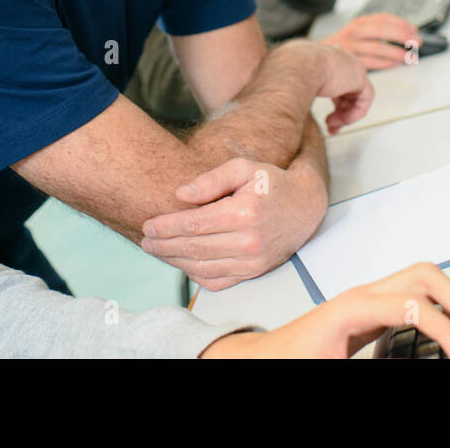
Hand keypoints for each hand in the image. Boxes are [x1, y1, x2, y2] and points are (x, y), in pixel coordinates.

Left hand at [141, 156, 326, 290]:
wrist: (304, 206)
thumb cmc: (271, 183)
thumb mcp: (243, 168)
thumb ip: (211, 179)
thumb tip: (180, 195)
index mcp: (244, 213)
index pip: (193, 224)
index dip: (165, 227)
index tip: (148, 226)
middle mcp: (248, 241)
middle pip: (193, 248)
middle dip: (164, 246)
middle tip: (146, 242)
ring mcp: (252, 261)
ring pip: (202, 267)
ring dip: (175, 261)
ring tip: (159, 251)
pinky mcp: (254, 272)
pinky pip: (217, 281)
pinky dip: (195, 275)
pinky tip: (182, 263)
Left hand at [200, 262, 449, 357]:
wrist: (266, 358)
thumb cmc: (291, 361)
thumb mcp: (333, 369)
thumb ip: (373, 366)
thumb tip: (421, 362)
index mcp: (352, 307)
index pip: (412, 305)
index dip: (445, 332)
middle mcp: (363, 294)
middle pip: (424, 275)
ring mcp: (369, 296)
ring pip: (422, 278)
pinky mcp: (373, 308)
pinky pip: (414, 293)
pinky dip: (441, 306)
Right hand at [296, 41, 372, 131]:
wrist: (294, 66)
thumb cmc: (286, 73)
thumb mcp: (289, 80)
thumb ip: (297, 88)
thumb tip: (290, 104)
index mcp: (321, 55)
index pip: (334, 76)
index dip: (332, 98)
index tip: (327, 112)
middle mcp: (337, 57)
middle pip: (346, 88)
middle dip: (339, 110)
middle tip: (330, 124)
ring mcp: (350, 65)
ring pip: (355, 96)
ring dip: (344, 115)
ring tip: (331, 125)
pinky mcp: (359, 75)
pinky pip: (365, 99)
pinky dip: (354, 113)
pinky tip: (342, 121)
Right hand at [321, 13, 420, 72]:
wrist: (313, 58)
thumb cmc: (339, 48)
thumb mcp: (355, 33)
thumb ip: (374, 31)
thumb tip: (403, 33)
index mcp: (359, 23)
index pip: (384, 18)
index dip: (402, 23)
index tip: (414, 30)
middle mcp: (354, 31)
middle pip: (383, 29)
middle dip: (403, 36)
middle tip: (416, 42)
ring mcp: (351, 46)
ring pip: (379, 46)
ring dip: (397, 52)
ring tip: (408, 56)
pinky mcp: (350, 60)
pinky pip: (372, 61)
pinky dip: (386, 63)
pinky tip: (394, 64)